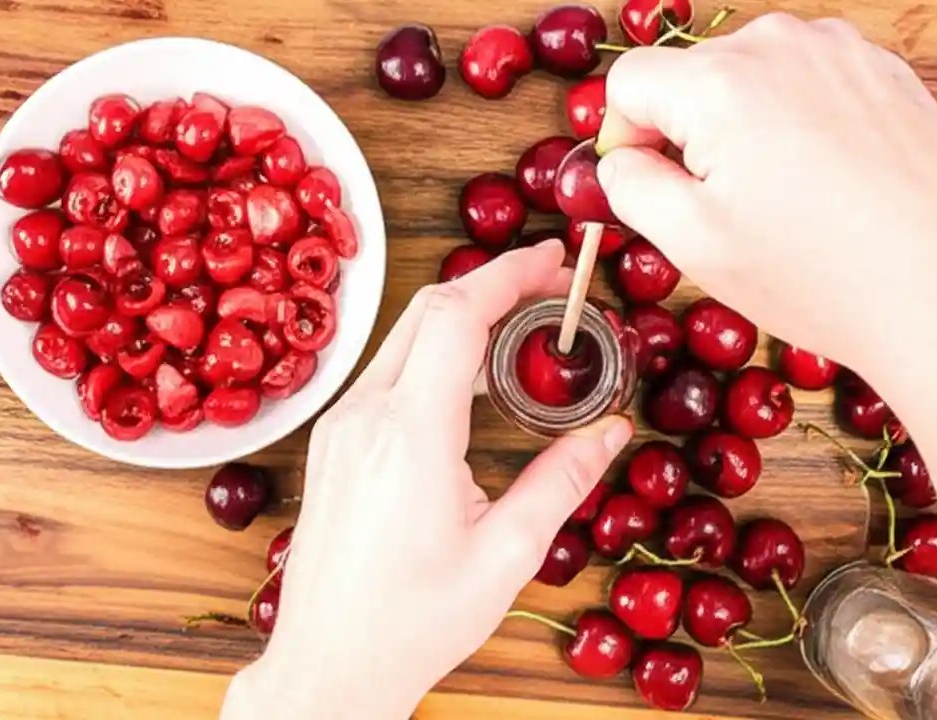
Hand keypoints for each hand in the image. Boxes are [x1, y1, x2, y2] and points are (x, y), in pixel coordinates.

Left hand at [221, 241, 633, 718]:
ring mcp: (340, 427)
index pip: (458, 314)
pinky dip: (435, 357)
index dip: (510, 272)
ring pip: (405, 339)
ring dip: (463, 321)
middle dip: (492, 283)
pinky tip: (473, 384)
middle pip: (429, 310)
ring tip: (524, 338)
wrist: (328, 666)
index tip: (555, 258)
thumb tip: (608, 433)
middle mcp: (364, 416)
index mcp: (410, 434)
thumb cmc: (411, 624)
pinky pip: (387, 374)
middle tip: (550, 286)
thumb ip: (560, 482)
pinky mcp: (333, 444)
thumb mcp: (505, 556)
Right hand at [596, 13, 936, 377]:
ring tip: (786, 201)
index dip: (624, 136)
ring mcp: (844, 53)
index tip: (650, 184)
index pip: (631, 81)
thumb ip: (631, 186)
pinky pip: (814, 84)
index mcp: (721, 82)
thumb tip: (621, 158)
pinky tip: (831, 186)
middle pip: (694, 73)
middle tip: (725, 207)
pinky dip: (804, 124)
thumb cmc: (819, 278)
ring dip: (748, 126)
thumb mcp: (695, 244)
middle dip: (690, 131)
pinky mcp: (889, 74)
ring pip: (756, 76)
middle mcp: (782, 45)